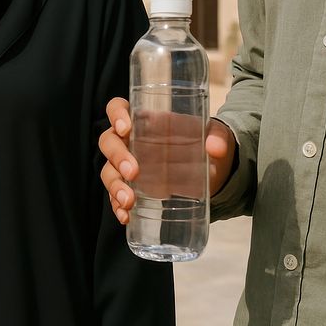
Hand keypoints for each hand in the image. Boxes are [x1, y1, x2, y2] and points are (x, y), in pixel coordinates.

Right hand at [98, 98, 235, 223]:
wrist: (211, 171)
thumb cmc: (205, 142)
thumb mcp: (216, 135)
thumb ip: (217, 138)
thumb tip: (215, 148)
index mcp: (143, 120)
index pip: (118, 109)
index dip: (116, 115)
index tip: (125, 129)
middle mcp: (129, 141)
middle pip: (108, 142)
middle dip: (117, 157)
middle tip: (134, 172)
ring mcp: (126, 165)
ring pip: (109, 171)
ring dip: (114, 186)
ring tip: (128, 202)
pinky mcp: (131, 187)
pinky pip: (115, 195)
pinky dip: (117, 206)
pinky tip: (125, 216)